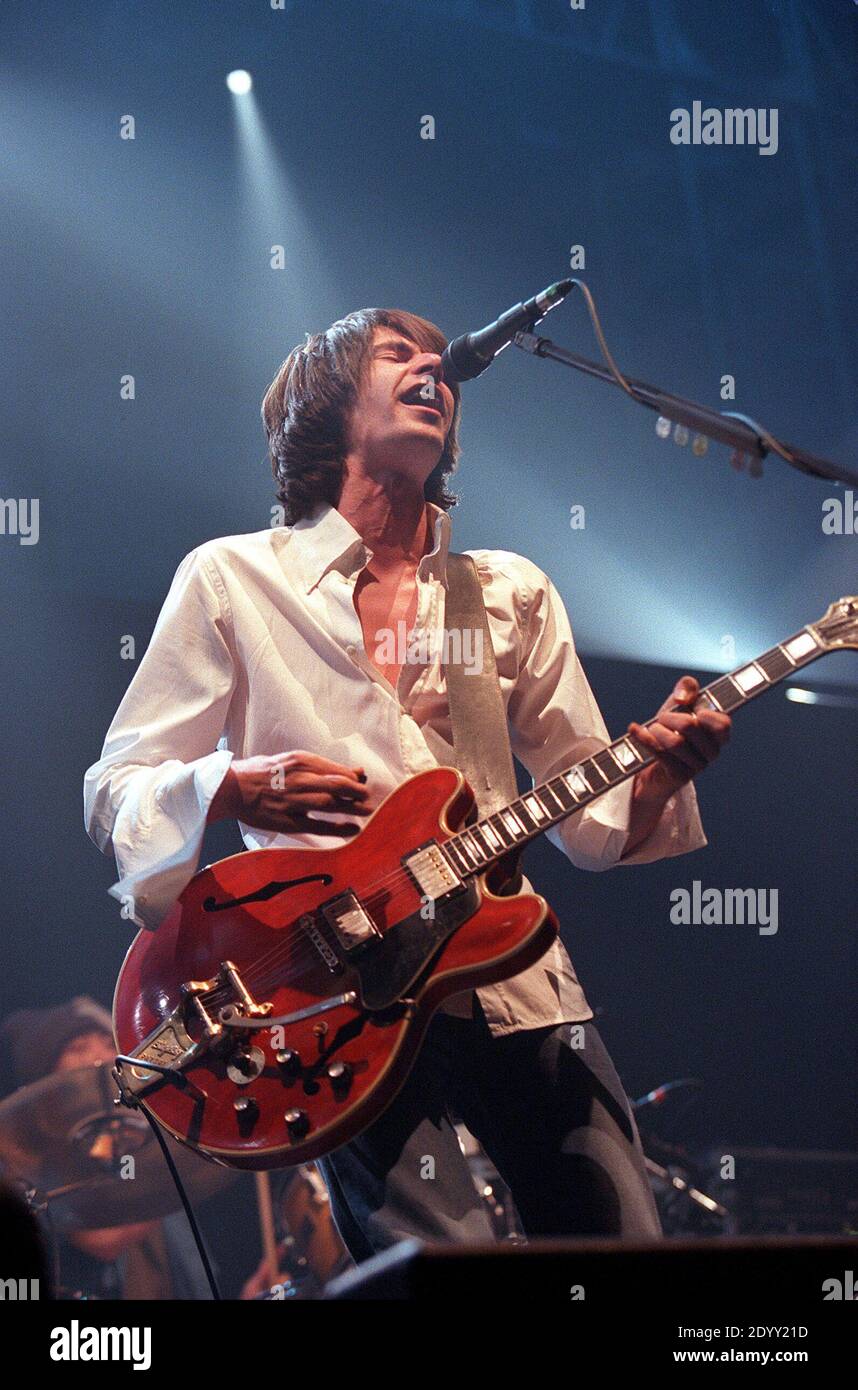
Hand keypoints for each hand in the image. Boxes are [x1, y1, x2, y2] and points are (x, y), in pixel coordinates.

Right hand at [207, 750, 372, 835]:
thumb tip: (352, 770)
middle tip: (368, 796)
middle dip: (357, 791)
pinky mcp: (287, 820)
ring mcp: (293, 801)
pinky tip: (352, 828)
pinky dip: (337, 827)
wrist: (232, 787)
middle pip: (337, 785)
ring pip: (330, 804)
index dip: (353, 777)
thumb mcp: (290, 760)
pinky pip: (317, 825)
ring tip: (367, 810)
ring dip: (352, 807)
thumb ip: (319, 766)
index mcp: (299, 761)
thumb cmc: (261, 772)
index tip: (362, 782)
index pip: (335, 769)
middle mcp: (299, 779)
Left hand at [628, 676, 730, 804]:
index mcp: (719, 735)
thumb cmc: (671, 728)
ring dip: (657, 730)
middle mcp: (712, 752)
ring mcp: (697, 766)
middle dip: (669, 717)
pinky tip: (634, 730)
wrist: (651, 760)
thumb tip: (682, 698)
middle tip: (662, 718)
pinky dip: (643, 738)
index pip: (723, 724)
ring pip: (675, 742)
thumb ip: (688, 687)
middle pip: (690, 726)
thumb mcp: (680, 703)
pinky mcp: (679, 776)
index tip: (692, 711)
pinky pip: (660, 753)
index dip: (706, 714)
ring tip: (652, 728)